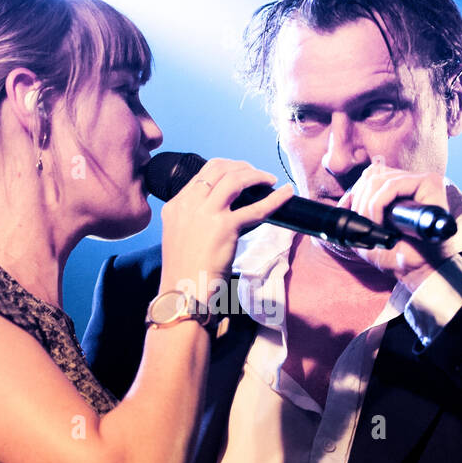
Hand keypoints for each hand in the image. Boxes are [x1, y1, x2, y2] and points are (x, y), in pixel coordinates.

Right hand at [159, 158, 292, 297]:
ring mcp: (205, 214)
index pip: (202, 174)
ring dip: (256, 175)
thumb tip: (224, 211)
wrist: (183, 296)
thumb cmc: (185, 274)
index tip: (240, 174)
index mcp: (175, 206)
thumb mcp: (180, 238)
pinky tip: (286, 193)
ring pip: (235, 179)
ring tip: (270, 180)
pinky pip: (256, 207)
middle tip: (257, 174)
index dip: (225, 169)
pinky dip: (275, 198)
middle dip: (241, 166)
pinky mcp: (224, 227)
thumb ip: (194, 220)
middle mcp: (188, 205)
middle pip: (218, 168)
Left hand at [339, 161, 461, 288]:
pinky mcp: (430, 184)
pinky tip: (381, 222)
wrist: (418, 271)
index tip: (353, 216)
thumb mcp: (367, 236)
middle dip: (360, 202)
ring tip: (374, 227)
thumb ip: (356, 216)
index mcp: (400, 189)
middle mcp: (412, 181)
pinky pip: (392, 186)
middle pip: (373, 176)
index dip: (356, 193)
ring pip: (380, 180)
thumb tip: (344, 201)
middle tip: (364, 226)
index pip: (371, 175)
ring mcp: (422, 180)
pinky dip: (378, 204)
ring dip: (368, 206)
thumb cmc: (397, 257)